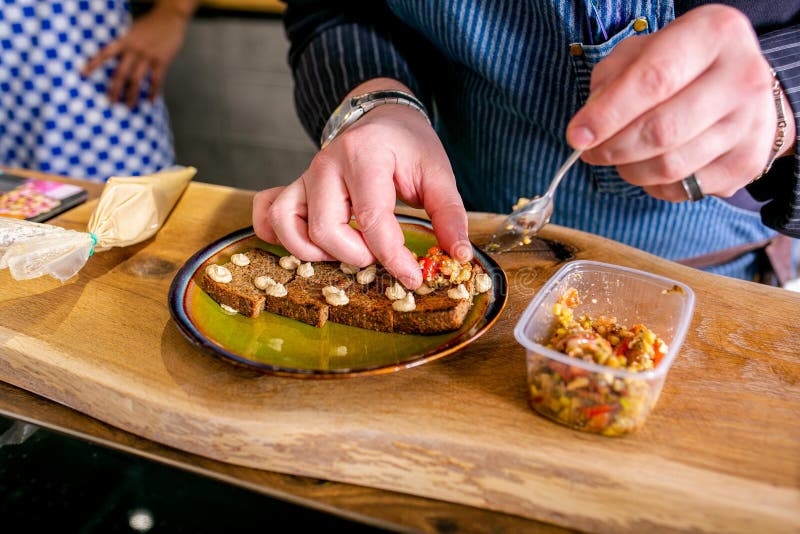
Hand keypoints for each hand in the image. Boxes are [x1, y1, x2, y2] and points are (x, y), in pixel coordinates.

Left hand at [80, 4, 191, 107]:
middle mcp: (134, 49)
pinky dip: (153, 92)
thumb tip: (117, 60)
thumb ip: (126, 44)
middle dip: (115, 89)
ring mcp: (149, 56)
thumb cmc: (150, 25)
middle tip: (110, 102)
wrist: (170, 17)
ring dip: (132, 95)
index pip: (105, 54)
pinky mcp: (162, 61)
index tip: (82, 74)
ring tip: (129, 107)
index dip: (93, 64)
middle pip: (121, 73)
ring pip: (137, 80)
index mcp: (125, 41)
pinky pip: (156, 80)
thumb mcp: (133, 31)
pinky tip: (151, 101)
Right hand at [252, 81, 471, 288]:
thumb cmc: (409, 146)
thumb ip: (449, 214)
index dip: (393, 257)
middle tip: (380, 257)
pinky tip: (307, 244)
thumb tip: (458, 254)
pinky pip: (269, 213)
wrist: (382, 116)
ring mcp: (304, 175)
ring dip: (315, 252)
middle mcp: (326, 164)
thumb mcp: (438, 173)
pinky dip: (279, 235)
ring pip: (287, 224)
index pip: (372, 218)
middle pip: (325, 229)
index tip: (414, 276)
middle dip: (356, 256)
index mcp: (364, 155)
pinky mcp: (294, 187)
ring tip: (347, 251)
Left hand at [566, 4, 796, 200]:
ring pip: (671, 166)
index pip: (654, 81)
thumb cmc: (681, 65)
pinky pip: (685, 189)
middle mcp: (743, 77)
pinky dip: (655, 186)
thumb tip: (586, 129)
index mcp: (714, 34)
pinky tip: (650, 168)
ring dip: (631, 170)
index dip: (608, 115)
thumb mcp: (643, 51)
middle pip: (662, 131)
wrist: (742, 86)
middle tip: (592, 152)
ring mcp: (751, 123)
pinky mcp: (748, 162)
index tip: (577, 137)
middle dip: (613, 148)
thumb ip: (610, 81)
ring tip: (621, 157)